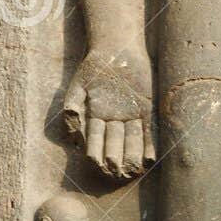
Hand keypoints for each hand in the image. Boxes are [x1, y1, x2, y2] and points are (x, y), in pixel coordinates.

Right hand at [64, 47, 155, 179]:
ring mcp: (131, 114)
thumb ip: (73, 105)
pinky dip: (149, 143)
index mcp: (95, 116)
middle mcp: (113, 119)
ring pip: (131, 139)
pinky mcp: (146, 108)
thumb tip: (69, 125)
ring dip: (132, 155)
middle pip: (114, 142)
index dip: (95, 152)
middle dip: (115, 157)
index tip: (96, 165)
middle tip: (116, 173)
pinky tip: (150, 157)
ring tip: (133, 170)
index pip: (95, 139)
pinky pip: (149, 129)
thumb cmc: (95, 66)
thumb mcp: (80, 85)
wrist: (117, 48)